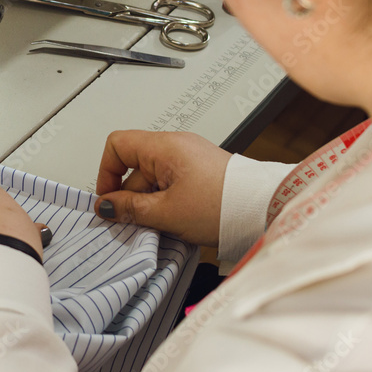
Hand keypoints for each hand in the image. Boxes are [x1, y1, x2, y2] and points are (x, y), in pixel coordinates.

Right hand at [95, 130, 233, 246]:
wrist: (264, 209)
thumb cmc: (224, 204)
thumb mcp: (167, 213)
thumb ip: (131, 209)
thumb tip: (107, 206)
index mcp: (165, 146)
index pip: (118, 145)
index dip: (107, 172)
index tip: (110, 200)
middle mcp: (176, 146)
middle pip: (134, 166)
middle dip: (131, 197)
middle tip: (137, 223)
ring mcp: (189, 159)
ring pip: (153, 179)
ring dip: (151, 204)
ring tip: (163, 226)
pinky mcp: (200, 173)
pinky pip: (171, 184)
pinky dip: (167, 203)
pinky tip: (177, 222)